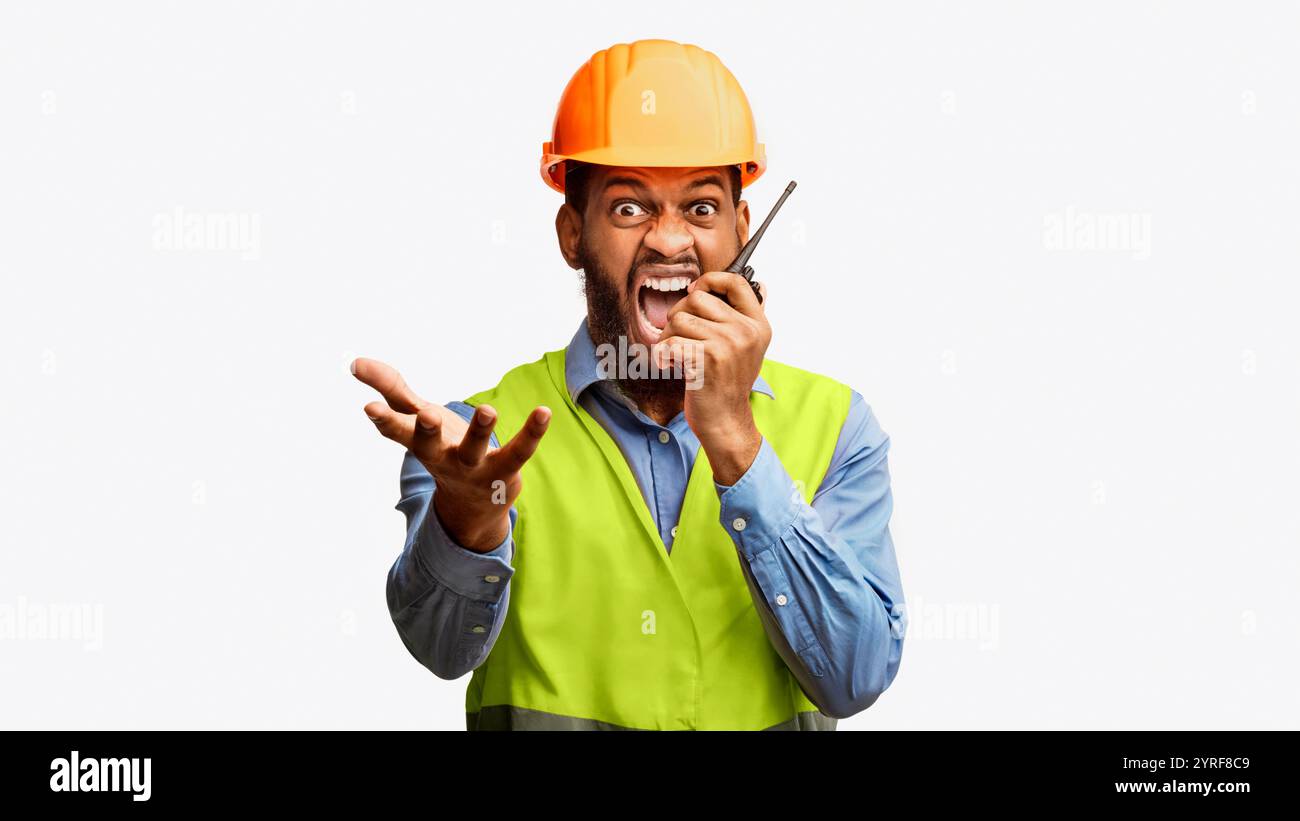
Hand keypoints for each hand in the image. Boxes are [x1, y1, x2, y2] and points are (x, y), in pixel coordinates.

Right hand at [352, 357, 550, 551]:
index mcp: (418, 442)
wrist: (472, 506)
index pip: (397, 431)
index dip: (383, 419)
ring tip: (488, 410)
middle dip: (427, 431)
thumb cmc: (441, 449)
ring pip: (475, 450)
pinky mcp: (503, 471)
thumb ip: (391, 389)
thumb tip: (355, 363)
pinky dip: (532, 432)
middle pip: (429, 446)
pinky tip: (544, 412)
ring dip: (480, 430)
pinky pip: (519, 452)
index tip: (369, 408)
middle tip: (429, 416)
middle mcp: (441, 457)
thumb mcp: (416, 419)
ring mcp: (472, 468)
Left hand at [652, 272, 770, 483]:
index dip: (710, 280)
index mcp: (758, 325)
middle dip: (679, 314)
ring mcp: (728, 345)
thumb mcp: (749, 347)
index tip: (695, 292)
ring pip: (678, 319)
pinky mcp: (706, 360)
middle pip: (697, 298)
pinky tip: (669, 365)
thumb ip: (749, 316)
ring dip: (668, 336)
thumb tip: (761, 283)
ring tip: (677, 354)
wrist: (725, 420)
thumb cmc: (728, 383)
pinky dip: (661, 354)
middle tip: (680, 336)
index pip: (736, 282)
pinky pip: (670, 341)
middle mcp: (746, 332)